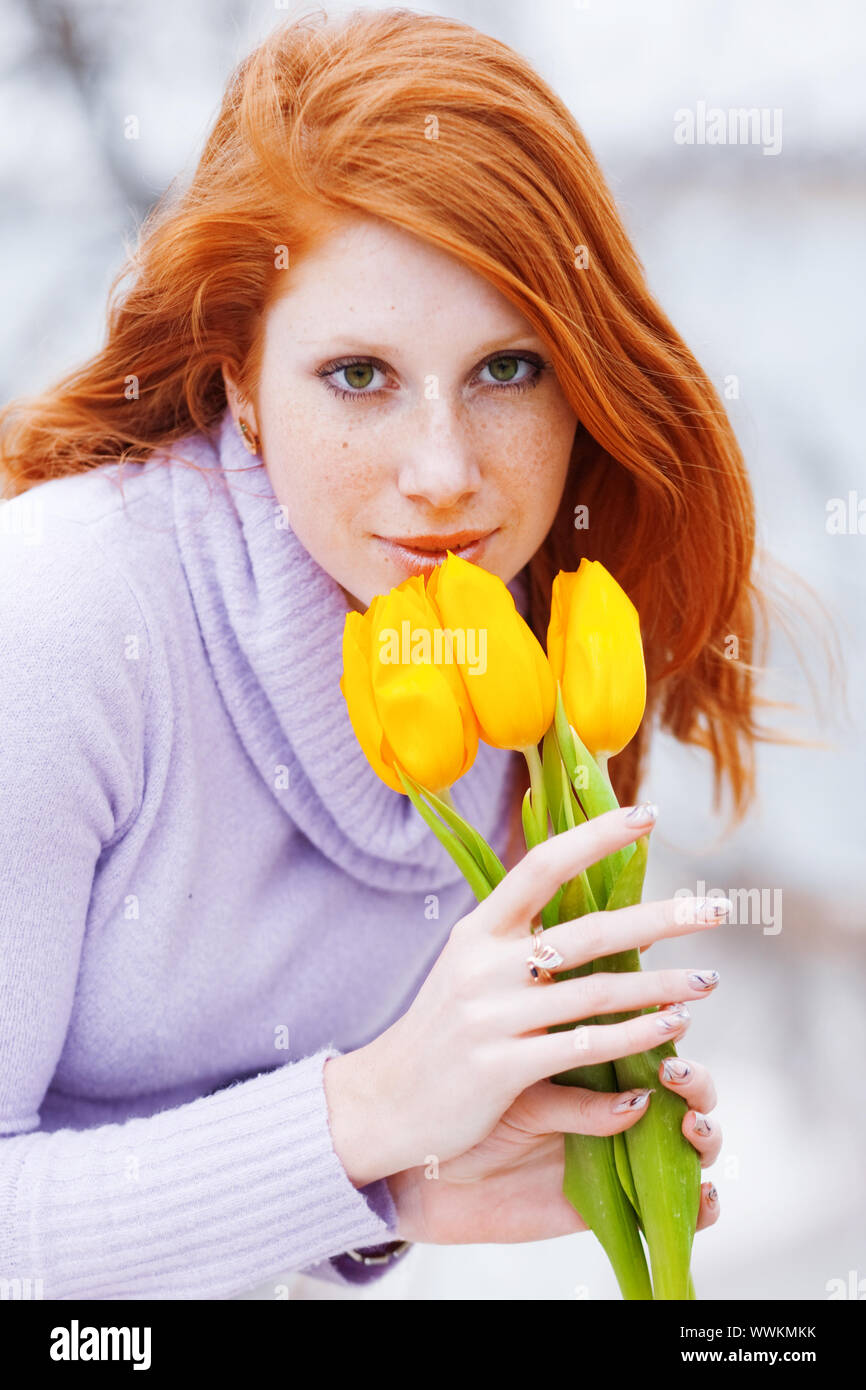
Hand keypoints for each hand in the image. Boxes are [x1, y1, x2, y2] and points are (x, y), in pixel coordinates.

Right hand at [324, 804, 727, 1241]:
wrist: (383, 1102)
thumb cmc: (442, 1031)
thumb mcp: (468, 969)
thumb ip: (520, 940)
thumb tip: (595, 910)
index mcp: (477, 930)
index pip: (540, 865)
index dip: (594, 836)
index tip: (647, 815)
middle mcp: (483, 965)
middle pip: (588, 930)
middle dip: (660, 918)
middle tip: (716, 910)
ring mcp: (491, 1016)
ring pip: (597, 993)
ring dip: (662, 987)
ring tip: (706, 983)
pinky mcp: (501, 1069)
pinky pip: (584, 1048)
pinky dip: (634, 1038)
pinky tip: (671, 1030)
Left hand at [388, 1052, 720, 1244]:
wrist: (430, 1169)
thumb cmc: (466, 1105)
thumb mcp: (512, 1082)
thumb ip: (566, 1081)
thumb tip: (634, 1092)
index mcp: (591, 1055)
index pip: (651, 1031)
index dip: (671, 1021)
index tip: (673, 1011)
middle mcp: (615, 1098)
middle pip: (682, 1084)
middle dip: (695, 1078)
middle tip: (675, 1073)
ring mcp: (622, 1149)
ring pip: (690, 1138)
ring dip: (705, 1131)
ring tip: (693, 1129)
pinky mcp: (620, 1203)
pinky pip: (677, 1208)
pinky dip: (702, 1204)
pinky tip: (705, 1198)